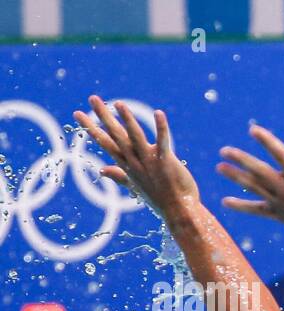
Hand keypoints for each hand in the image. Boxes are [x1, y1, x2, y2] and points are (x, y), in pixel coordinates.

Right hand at [73, 96, 198, 219]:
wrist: (179, 213)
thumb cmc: (159, 200)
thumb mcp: (135, 187)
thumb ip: (119, 176)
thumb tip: (101, 171)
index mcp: (127, 166)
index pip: (105, 143)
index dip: (91, 127)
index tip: (78, 113)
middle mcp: (135, 162)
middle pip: (116, 135)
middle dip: (103, 116)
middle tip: (92, 98)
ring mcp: (149, 161)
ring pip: (135, 136)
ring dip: (127, 119)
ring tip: (118, 103)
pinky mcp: (166, 161)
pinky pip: (163, 142)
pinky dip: (161, 128)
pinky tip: (159, 113)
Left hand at [217, 127, 283, 243]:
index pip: (280, 155)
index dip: (266, 142)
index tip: (253, 130)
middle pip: (260, 172)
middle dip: (242, 160)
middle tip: (224, 151)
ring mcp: (282, 204)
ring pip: (255, 188)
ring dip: (236, 178)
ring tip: (219, 167)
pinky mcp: (280, 216)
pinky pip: (257, 210)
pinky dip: (242, 206)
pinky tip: (225, 202)